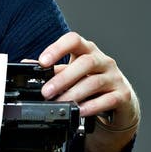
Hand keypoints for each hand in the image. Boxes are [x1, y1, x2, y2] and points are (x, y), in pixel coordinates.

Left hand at [38, 32, 139, 151]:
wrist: (119, 102)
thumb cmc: (92, 82)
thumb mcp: (72, 73)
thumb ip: (53, 69)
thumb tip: (28, 64)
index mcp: (87, 51)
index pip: (74, 40)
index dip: (58, 48)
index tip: (43, 62)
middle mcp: (103, 61)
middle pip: (85, 63)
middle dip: (63, 78)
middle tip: (46, 92)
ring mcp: (114, 77)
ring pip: (94, 82)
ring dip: (74, 94)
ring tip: (60, 103)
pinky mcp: (122, 95)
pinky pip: (108, 99)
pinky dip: (92, 106)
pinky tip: (79, 110)